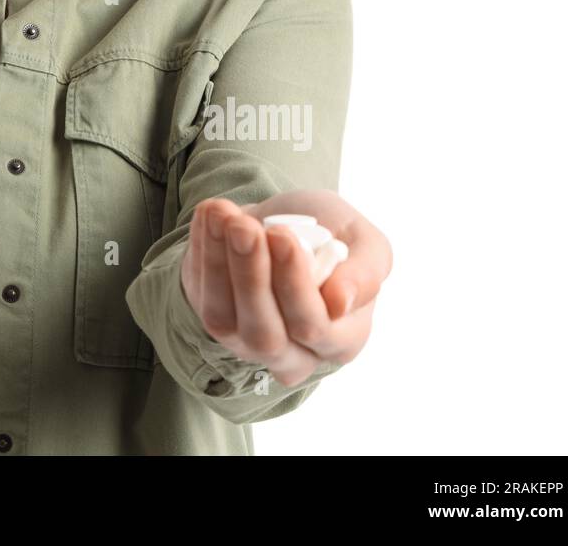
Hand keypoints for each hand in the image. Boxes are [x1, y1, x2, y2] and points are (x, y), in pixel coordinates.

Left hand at [180, 190, 391, 387]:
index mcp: (340, 340)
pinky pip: (200, 294)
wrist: (288, 223)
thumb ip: (366, 272)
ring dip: (218, 262)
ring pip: (225, 319)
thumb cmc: (334, 237)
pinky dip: (202, 251)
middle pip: (265, 335)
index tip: (281, 234)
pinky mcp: (215, 316)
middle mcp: (293, 352)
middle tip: (244, 227)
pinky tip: (210, 214)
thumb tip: (340, 301)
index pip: (314, 327)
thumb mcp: (365, 242)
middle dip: (250, 277)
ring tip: (222, 214)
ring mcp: (247, 341)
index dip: (294, 283)